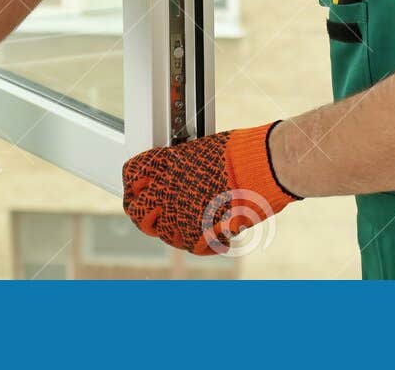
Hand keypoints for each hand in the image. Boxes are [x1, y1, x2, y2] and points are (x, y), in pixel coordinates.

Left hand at [122, 122, 299, 255]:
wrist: (262, 166)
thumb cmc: (240, 151)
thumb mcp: (204, 149)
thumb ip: (184, 164)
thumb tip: (183, 172)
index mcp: (166, 163)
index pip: (132, 174)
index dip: (134, 184)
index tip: (141, 189)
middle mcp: (166, 188)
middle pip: (136, 210)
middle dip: (145, 215)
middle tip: (159, 217)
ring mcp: (180, 212)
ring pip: (164, 233)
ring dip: (178, 231)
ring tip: (197, 224)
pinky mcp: (199, 233)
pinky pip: (192, 245)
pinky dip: (204, 243)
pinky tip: (216, 235)